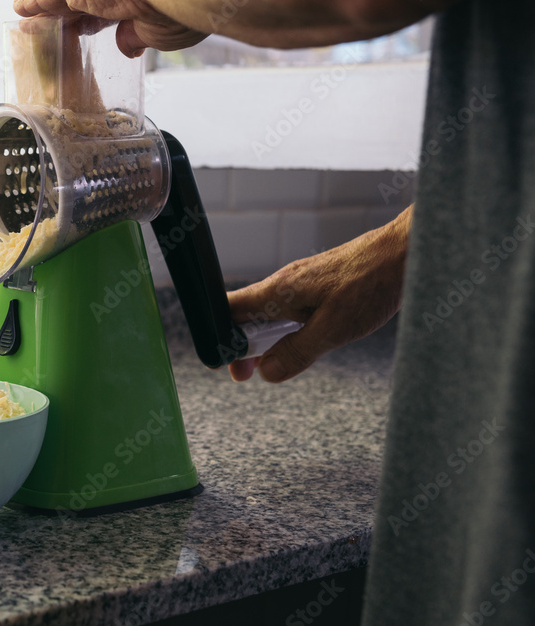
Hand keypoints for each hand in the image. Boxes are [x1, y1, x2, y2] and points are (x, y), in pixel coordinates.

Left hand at [14, 0, 207, 57]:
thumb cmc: (178, 3)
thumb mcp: (160, 29)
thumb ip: (138, 35)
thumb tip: (126, 44)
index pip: (113, 3)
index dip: (101, 16)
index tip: (92, 27)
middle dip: (74, 13)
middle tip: (65, 27)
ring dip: (48, 11)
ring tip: (32, 22)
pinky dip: (34, 5)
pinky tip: (21, 12)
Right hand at [226, 206, 412, 382]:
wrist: (404, 252)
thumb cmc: (371, 284)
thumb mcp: (333, 329)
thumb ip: (297, 351)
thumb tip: (267, 371)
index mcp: (278, 291)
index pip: (229, 310)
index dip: (222, 337)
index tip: (228, 364)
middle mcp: (283, 283)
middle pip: (245, 314)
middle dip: (243, 345)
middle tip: (247, 374)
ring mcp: (300, 282)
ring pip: (268, 312)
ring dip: (266, 338)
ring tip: (275, 361)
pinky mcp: (317, 284)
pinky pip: (289, 308)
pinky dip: (286, 327)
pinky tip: (303, 340)